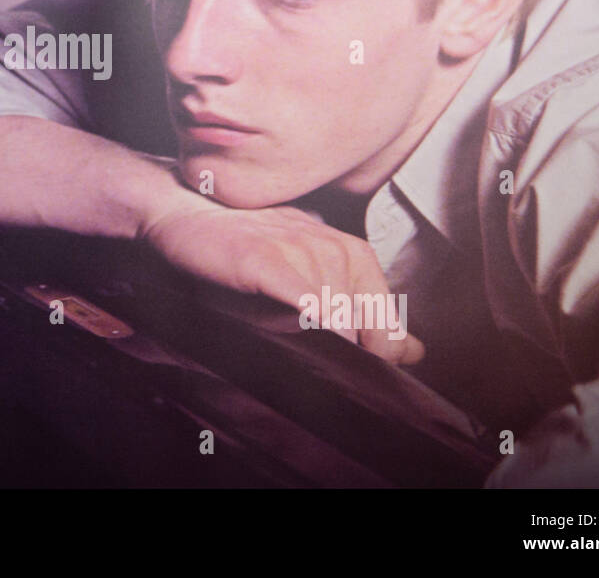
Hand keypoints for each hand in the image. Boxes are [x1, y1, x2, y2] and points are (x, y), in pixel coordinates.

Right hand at [140, 200, 423, 364]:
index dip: (372, 360)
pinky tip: (293, 340)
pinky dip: (308, 329)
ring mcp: (303, 250)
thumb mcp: (308, 280)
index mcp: (353, 254)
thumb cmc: (242, 254)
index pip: (385, 326)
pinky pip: (306, 307)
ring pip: (333, 324)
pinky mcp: (269, 259)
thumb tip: (414, 351)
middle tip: (314, 378)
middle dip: (343, 361)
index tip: (355, 384)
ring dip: (311, 349)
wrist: (184, 214)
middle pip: (360, 331)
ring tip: (278, 347)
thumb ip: (362, 314)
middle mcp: (336, 249)